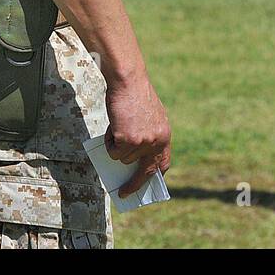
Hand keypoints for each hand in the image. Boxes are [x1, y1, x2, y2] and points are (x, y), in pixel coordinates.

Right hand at [104, 75, 171, 196]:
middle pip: (144, 172)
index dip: (155, 175)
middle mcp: (157, 142)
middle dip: (133, 185)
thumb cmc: (135, 97)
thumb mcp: (149, 118)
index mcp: (165, 135)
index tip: (148, 184)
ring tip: (119, 126)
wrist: (129, 82)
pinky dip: (109, 142)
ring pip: (123, 159)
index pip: (163, 163)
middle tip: (123, 193)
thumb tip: (132, 161)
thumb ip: (146, 138)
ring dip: (117, 147)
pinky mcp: (127, 140)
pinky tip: (114, 126)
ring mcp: (142, 142)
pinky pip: (112, 152)